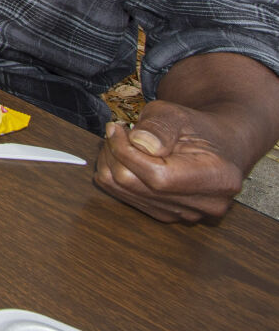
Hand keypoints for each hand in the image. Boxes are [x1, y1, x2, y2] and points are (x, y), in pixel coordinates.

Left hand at [95, 101, 247, 221]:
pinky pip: (126, 197)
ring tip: (121, 140)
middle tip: (116, 131)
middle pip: (134, 185)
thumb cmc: (196, 127)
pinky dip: (117, 174)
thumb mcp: (178, 114)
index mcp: (218, 178)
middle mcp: (206, 204)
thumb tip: (139, 143)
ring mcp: (186, 214)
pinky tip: (126, 156)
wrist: (215, 146)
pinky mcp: (168, 215)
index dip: (126, 151)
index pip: (158, 176)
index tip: (114, 128)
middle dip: (115, 154)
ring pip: (124, 192)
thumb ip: (159, 127)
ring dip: (112, 163)